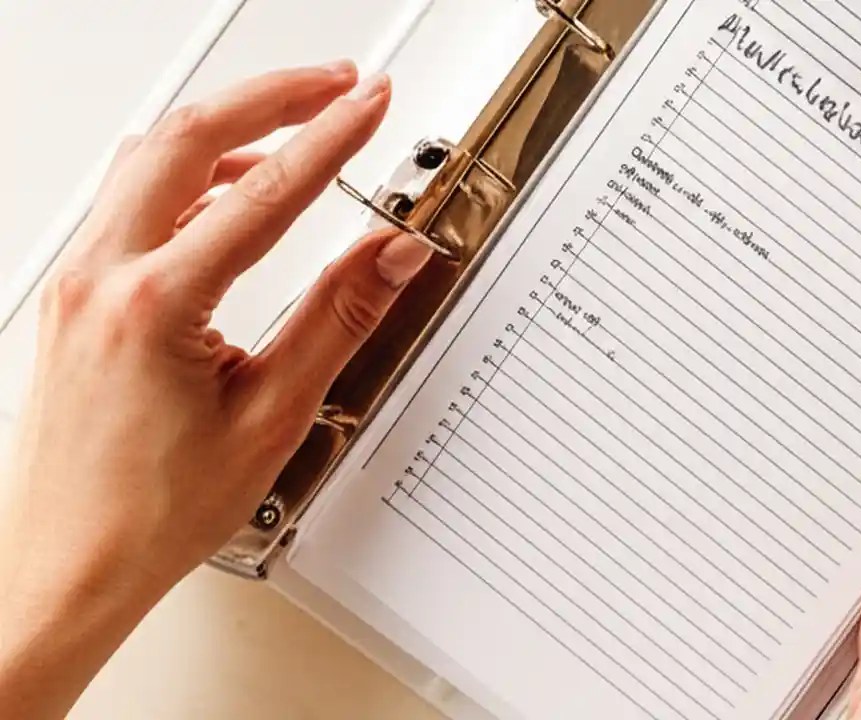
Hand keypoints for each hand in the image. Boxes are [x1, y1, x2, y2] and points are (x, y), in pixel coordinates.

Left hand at [0, 62, 429, 717]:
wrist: (68, 566)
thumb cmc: (148, 514)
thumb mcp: (270, 415)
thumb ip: (336, 319)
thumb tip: (387, 256)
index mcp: (152, 306)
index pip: (264, 194)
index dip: (331, 139)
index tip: (370, 104)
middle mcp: (100, 278)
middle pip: (184, 137)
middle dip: (269, 96)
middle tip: (336, 84)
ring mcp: (78, 283)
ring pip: (148, 161)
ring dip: (224, 129)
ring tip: (292, 124)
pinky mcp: (75, 297)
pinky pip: (130, 205)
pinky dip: (187, 177)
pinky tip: (228, 192)